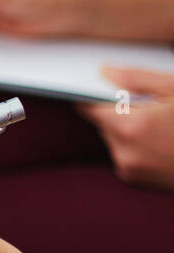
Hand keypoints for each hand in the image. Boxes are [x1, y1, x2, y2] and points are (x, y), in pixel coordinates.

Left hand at [77, 67, 173, 189]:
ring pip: (113, 137)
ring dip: (129, 128)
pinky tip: (163, 140)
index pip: (88, 106)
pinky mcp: (134, 181)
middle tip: (152, 104)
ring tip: (164, 125)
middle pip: (102, 122)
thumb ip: (138, 78)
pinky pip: (124, 153)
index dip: (93, 92)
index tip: (100, 83)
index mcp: (131, 127)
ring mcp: (128, 170)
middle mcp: (123, 152)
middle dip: (120, 110)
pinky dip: (136, 144)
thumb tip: (104, 71)